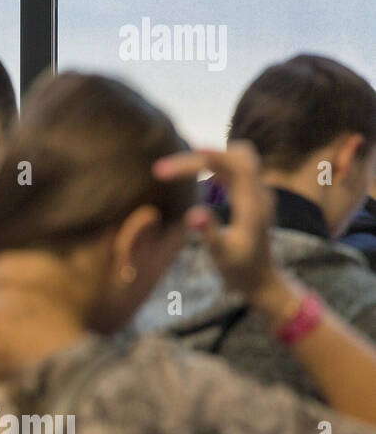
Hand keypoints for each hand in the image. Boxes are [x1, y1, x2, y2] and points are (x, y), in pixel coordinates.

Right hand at [152, 141, 276, 298]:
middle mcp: (259, 193)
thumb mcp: (222, 255)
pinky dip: (214, 165)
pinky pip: (234, 169)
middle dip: (207, 153)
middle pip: (240, 155)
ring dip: (210, 157)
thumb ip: (209, 233)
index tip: (185, 154)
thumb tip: (192, 214)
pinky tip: (196, 174)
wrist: (262, 280)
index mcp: (253, 204)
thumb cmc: (240, 270)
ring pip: (238, 158)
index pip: (237, 166)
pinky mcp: (250, 195)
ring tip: (178, 168)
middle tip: (172, 166)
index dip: (213, 155)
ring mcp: (257, 192)